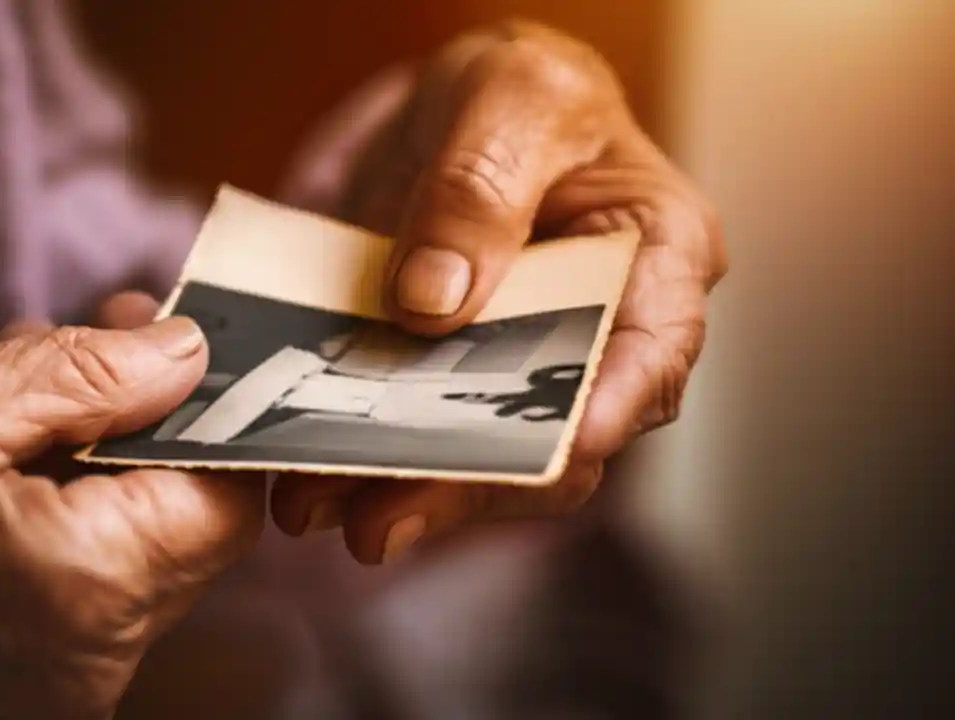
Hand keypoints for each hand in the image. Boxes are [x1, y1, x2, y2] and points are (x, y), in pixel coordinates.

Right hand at [0, 302, 263, 716]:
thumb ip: (84, 376)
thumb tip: (185, 354)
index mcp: (83, 586)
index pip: (227, 498)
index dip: (213, 420)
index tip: (170, 356)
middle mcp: (94, 662)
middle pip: (189, 530)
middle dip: (154, 430)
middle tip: (94, 349)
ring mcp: (64, 695)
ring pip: (141, 560)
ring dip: (110, 472)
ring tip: (29, 403)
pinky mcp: (31, 704)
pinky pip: (92, 600)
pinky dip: (73, 527)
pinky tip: (12, 473)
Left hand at [274, 21, 726, 563]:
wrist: (452, 107)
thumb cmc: (515, 86)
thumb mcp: (507, 96)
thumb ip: (480, 187)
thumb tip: (433, 302)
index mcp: (655, 257)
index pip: (654, 353)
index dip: (607, 410)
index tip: (550, 450)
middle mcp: (598, 333)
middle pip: (557, 435)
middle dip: (470, 482)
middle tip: (383, 514)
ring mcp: (520, 366)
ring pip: (480, 456)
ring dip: (399, 488)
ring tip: (313, 506)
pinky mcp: (449, 378)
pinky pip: (413, 433)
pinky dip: (357, 460)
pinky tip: (298, 475)